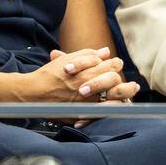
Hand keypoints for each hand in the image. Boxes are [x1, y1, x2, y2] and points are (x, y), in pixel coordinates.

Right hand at [23, 47, 137, 103]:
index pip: (109, 65)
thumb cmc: (48, 75)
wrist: (33, 94)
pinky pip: (104, 112)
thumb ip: (87, 54)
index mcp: (85, 71)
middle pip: (114, 80)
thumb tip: (105, 51)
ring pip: (114, 97)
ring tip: (132, 92)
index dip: (115, 64)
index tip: (117, 64)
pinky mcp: (82, 113)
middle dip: (124, 80)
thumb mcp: (67, 59)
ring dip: (126, 94)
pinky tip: (121, 106)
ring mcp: (87, 101)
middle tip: (132, 82)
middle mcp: (89, 85)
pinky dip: (114, 108)